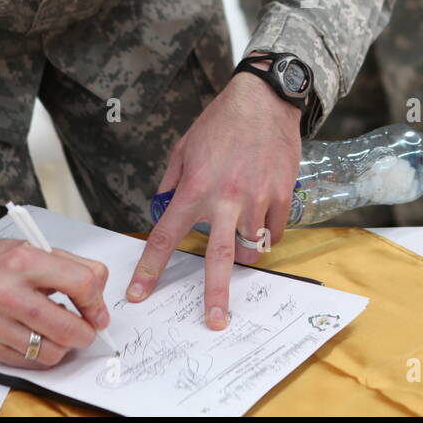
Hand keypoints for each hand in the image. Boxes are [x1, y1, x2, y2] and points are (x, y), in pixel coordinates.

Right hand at [0, 231, 110, 368]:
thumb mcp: (38, 249)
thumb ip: (76, 266)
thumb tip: (100, 294)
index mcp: (25, 262)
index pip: (81, 284)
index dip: (97, 303)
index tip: (99, 312)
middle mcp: (6, 293)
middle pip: (66, 327)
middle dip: (86, 333)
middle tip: (87, 329)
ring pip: (50, 351)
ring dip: (65, 347)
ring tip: (61, 332)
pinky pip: (29, 362)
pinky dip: (43, 355)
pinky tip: (40, 338)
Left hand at [126, 67, 301, 329]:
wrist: (264, 100)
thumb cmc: (220, 123)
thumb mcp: (183, 148)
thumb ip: (171, 184)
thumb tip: (164, 211)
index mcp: (195, 188)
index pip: (165, 237)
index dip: (150, 270)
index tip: (140, 294)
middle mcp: (225, 198)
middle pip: (217, 258)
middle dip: (214, 295)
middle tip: (214, 322)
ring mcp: (257, 199)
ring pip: (251, 246)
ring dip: (243, 252)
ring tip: (241, 239)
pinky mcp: (281, 196)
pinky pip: (273, 231)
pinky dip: (265, 234)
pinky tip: (260, 219)